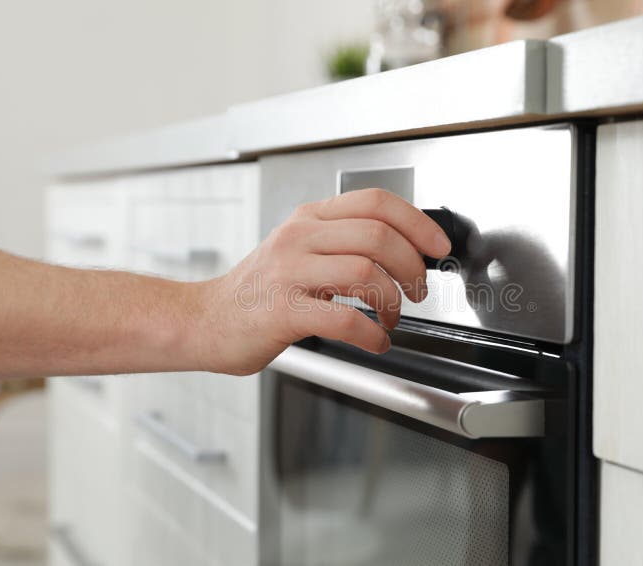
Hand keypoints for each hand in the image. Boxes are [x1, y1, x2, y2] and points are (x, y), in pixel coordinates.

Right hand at [191, 189, 451, 375]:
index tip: (437, 246)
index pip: (375, 202)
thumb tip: (404, 249)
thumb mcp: (300, 250)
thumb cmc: (259, 291)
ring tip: (392, 317)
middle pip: (378, 235)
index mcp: (309, 219)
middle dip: (412, 267)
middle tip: (417, 291)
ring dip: (394, 301)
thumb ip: (344, 243)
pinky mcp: (282, 312)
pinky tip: (375, 341)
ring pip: (366, 271)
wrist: (206, 320)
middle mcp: (299, 238)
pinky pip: (344, 319)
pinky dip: (372, 334)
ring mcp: (288, 273)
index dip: (417, 222)